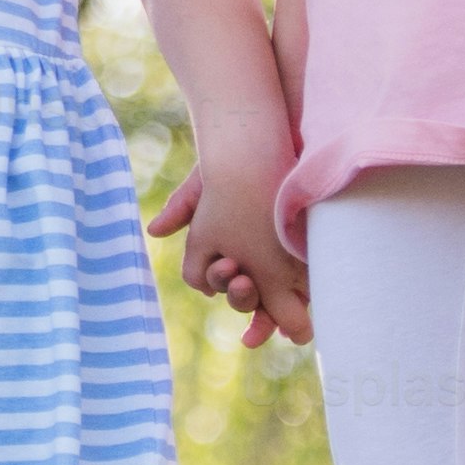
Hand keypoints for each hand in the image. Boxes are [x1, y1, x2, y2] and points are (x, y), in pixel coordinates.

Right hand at [152, 162, 313, 346]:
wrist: (287, 142)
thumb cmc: (244, 164)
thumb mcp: (207, 183)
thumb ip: (182, 208)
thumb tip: (154, 231)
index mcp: (228, 250)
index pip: (219, 281)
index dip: (219, 281)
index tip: (227, 265)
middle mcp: (256, 265)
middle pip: (244, 297)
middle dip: (241, 296)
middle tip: (244, 281)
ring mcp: (285, 271)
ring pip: (269, 306)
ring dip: (263, 313)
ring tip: (259, 290)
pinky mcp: (311, 269)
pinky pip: (302, 302)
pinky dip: (295, 317)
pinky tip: (291, 322)